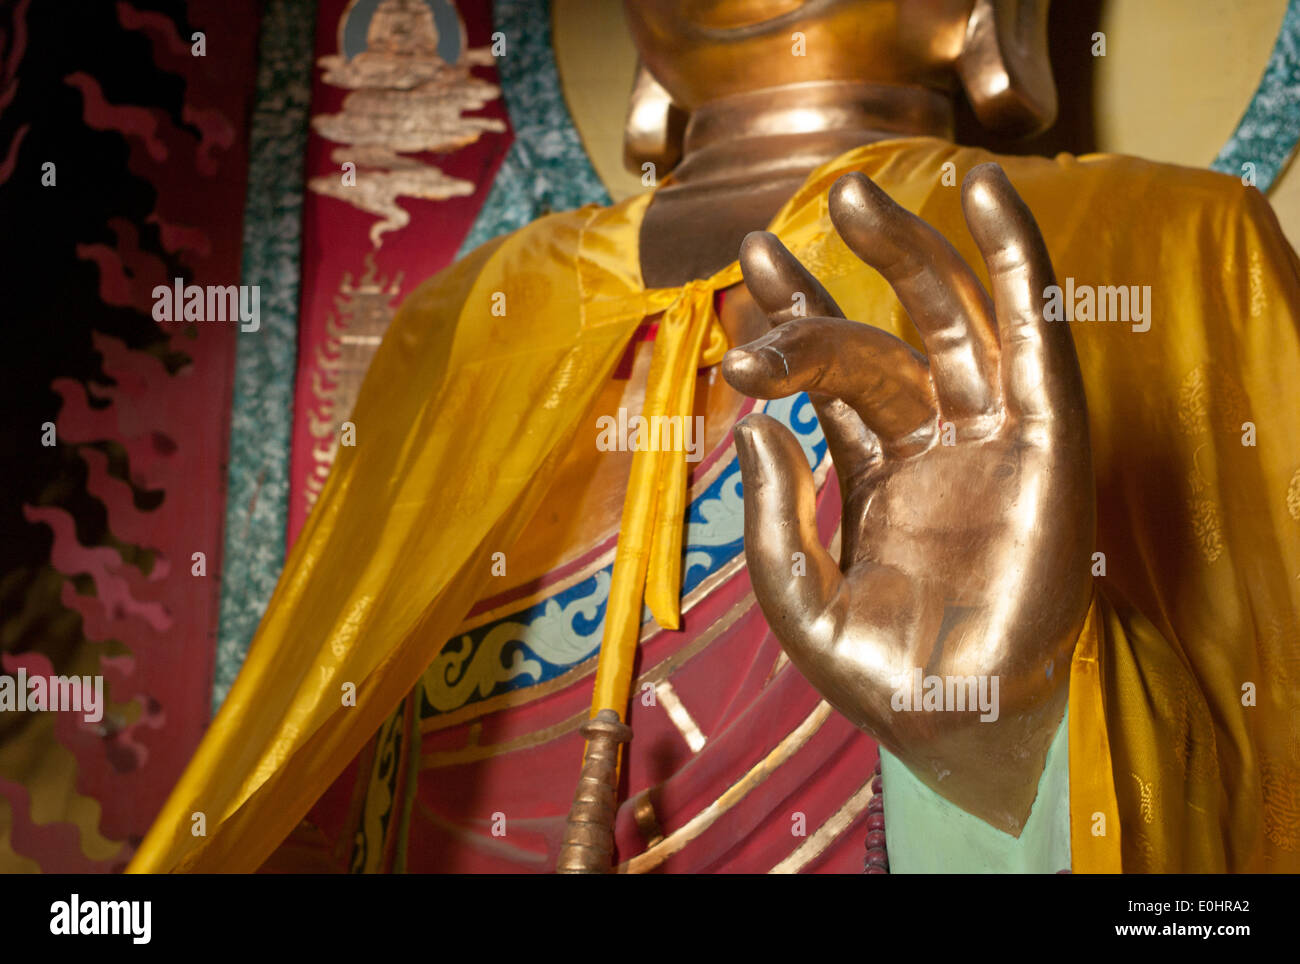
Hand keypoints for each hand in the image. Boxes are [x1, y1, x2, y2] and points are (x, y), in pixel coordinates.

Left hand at [722, 164, 1093, 833]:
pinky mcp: (1047, 446)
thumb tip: (755, 427)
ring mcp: (992, 441)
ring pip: (956, 324)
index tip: (748, 266)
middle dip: (839, 279)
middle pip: (887, 337)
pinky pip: (1037, 342)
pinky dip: (1019, 268)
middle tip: (773, 231)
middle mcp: (937, 443)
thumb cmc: (880, 676)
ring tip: (858, 191)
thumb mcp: (798, 602)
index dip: (796, 319)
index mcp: (882, 471)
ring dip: (916, 250)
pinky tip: (989, 198)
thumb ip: (773, 517)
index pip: (838, 376)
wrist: (953, 728)